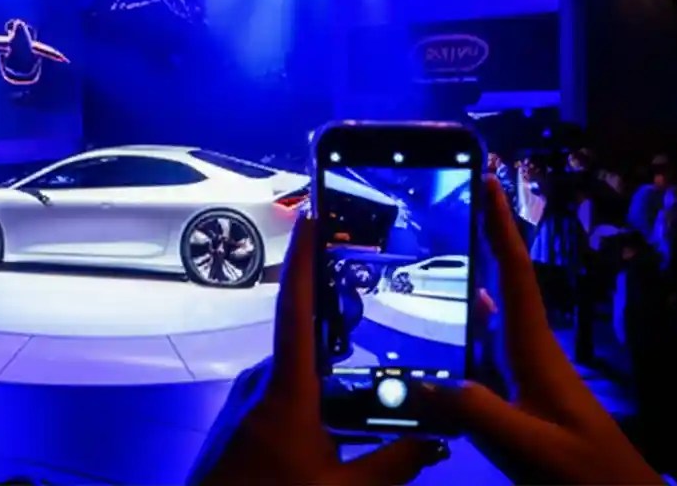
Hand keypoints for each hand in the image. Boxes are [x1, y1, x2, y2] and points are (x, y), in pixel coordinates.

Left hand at [187, 217, 448, 485]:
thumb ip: (393, 466)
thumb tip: (433, 444)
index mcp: (287, 389)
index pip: (297, 307)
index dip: (304, 257)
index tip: (312, 216)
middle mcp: (262, 384)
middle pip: (309, 344)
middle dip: (343, 335)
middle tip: (372, 320)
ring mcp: (249, 401)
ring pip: (300, 376)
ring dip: (330, 380)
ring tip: (363, 390)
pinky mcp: (242, 419)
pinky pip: (285, 397)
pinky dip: (313, 402)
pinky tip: (334, 430)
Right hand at [421, 177, 658, 484]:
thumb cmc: (583, 470)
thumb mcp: (526, 444)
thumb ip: (475, 412)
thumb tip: (415, 382)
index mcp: (535, 352)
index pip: (515, 275)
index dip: (500, 226)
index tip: (488, 180)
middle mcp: (531, 354)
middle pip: (504, 285)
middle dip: (483, 243)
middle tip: (452, 207)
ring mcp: (530, 378)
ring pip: (494, 320)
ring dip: (471, 286)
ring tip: (437, 260)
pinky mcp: (526, 402)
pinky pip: (487, 356)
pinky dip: (465, 335)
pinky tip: (447, 335)